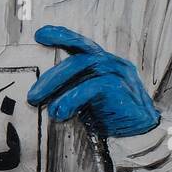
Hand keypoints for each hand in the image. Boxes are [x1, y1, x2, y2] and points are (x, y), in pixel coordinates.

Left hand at [28, 25, 159, 136]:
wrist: (140, 136)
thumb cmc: (111, 117)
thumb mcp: (88, 101)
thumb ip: (71, 90)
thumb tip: (40, 93)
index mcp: (104, 64)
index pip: (81, 44)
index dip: (61, 36)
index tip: (39, 35)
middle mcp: (111, 63)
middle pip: (77, 55)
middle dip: (51, 71)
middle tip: (31, 93)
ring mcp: (117, 72)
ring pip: (80, 65)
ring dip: (54, 84)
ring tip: (37, 101)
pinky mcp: (119, 86)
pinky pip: (90, 86)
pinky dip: (70, 99)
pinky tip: (60, 113)